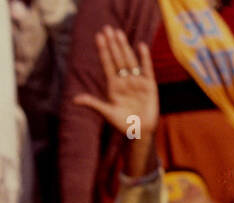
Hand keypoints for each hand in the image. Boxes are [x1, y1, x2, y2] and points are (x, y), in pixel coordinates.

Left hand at [72, 27, 158, 142]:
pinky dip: (145, 59)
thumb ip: (93, 103)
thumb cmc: (123, 124)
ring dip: (124, 47)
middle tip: (107, 28)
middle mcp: (125, 80)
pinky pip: (147, 69)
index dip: (103, 50)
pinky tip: (141, 46)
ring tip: (119, 33)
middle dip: (112, 44)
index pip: (107, 64)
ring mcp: (137, 82)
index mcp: (114, 85)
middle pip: (118, 59)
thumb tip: (74, 100)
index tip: (98, 36)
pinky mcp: (149, 86)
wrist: (141, 132)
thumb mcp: (107, 113)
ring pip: (130, 61)